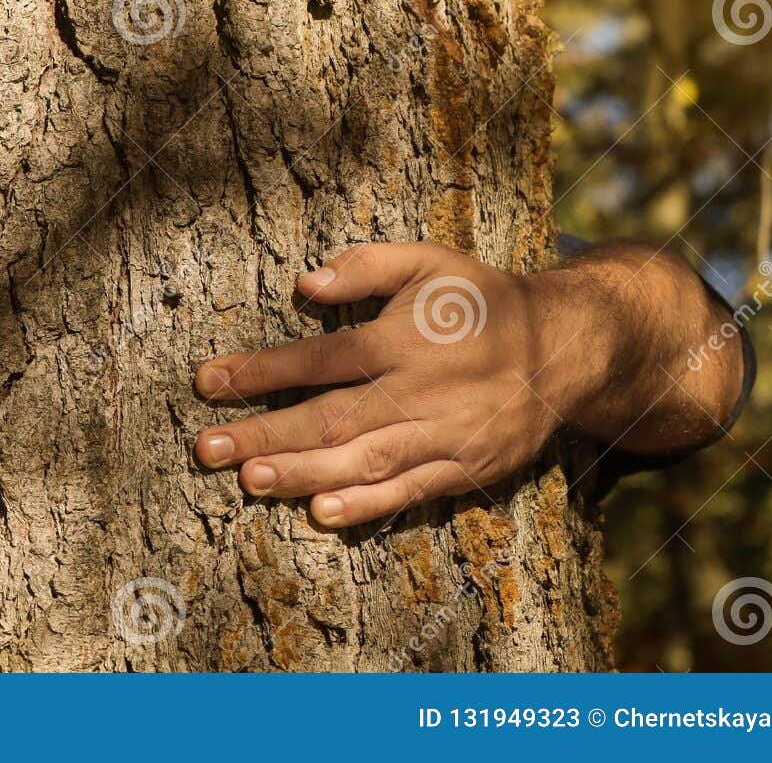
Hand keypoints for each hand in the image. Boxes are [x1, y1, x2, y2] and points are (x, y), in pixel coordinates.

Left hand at [192, 242, 610, 528]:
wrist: (565, 349)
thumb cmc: (480, 299)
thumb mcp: (429, 260)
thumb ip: (366, 265)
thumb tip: (306, 283)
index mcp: (404, 338)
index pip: (321, 357)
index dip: (261, 370)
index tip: (206, 381)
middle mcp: (420, 390)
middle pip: (332, 417)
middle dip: (264, 434)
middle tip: (205, 448)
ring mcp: (444, 434)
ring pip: (363, 460)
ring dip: (302, 473)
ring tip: (249, 480)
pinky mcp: (465, 468)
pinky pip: (409, 492)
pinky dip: (366, 505)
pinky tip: (321, 512)